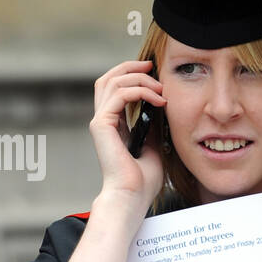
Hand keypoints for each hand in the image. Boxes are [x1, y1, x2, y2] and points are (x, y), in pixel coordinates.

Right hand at [89, 60, 167, 207]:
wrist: (133, 196)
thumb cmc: (143, 180)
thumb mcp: (154, 145)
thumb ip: (153, 125)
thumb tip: (161, 105)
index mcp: (113, 125)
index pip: (116, 89)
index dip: (132, 75)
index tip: (154, 72)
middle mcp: (103, 120)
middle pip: (108, 78)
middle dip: (131, 67)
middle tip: (152, 65)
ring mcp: (100, 121)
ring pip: (113, 81)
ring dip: (140, 79)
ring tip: (161, 88)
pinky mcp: (101, 125)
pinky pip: (120, 95)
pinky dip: (141, 91)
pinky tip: (158, 100)